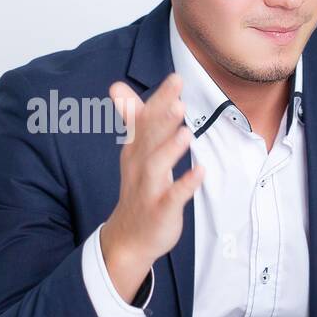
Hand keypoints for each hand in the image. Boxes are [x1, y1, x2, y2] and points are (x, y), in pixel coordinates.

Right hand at [100, 73, 204, 302]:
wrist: (129, 237)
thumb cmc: (139, 187)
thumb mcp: (134, 150)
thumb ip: (133, 117)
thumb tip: (117, 85)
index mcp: (136, 149)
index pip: (146, 120)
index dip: (160, 100)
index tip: (175, 79)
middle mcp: (140, 165)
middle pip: (150, 138)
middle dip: (163, 118)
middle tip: (178, 97)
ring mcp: (149, 189)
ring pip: (158, 166)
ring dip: (170, 149)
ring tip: (186, 131)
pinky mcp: (161, 210)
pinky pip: (173, 197)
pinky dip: (185, 184)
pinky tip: (200, 172)